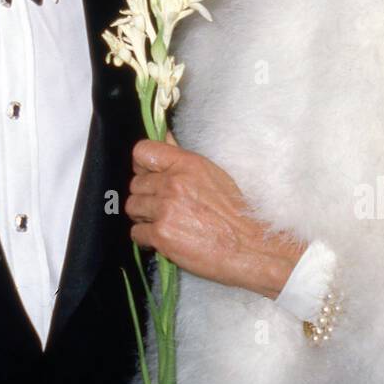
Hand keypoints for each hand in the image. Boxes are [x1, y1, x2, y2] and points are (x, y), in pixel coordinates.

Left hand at [126, 137, 305, 298]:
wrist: (250, 248)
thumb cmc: (236, 213)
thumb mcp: (213, 174)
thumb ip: (182, 157)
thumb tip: (164, 135)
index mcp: (186, 164)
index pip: (142, 152)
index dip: (142, 166)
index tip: (148, 176)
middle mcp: (173, 183)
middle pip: (135, 184)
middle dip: (146, 197)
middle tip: (162, 208)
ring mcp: (165, 209)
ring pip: (133, 208)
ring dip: (144, 217)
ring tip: (164, 223)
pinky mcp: (161, 235)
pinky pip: (136, 233)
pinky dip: (147, 239)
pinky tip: (163, 239)